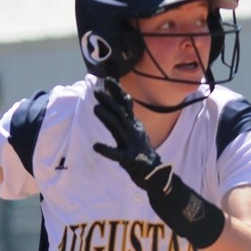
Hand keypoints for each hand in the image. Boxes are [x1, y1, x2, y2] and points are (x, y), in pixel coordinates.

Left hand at [92, 77, 172, 193]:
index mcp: (134, 124)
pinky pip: (116, 154)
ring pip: (118, 128)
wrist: (155, 172)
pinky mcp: (129, 159)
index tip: (107, 79)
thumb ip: (126, 116)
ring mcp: (131, 144)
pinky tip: (96, 146)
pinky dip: (107, 150)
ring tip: (95, 109)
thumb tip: (122, 98)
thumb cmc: (141, 150)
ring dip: (107, 118)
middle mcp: (133, 131)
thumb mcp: (135, 130)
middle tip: (97, 91)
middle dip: (109, 101)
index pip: (125, 105)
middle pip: (120, 113)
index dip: (116, 92)